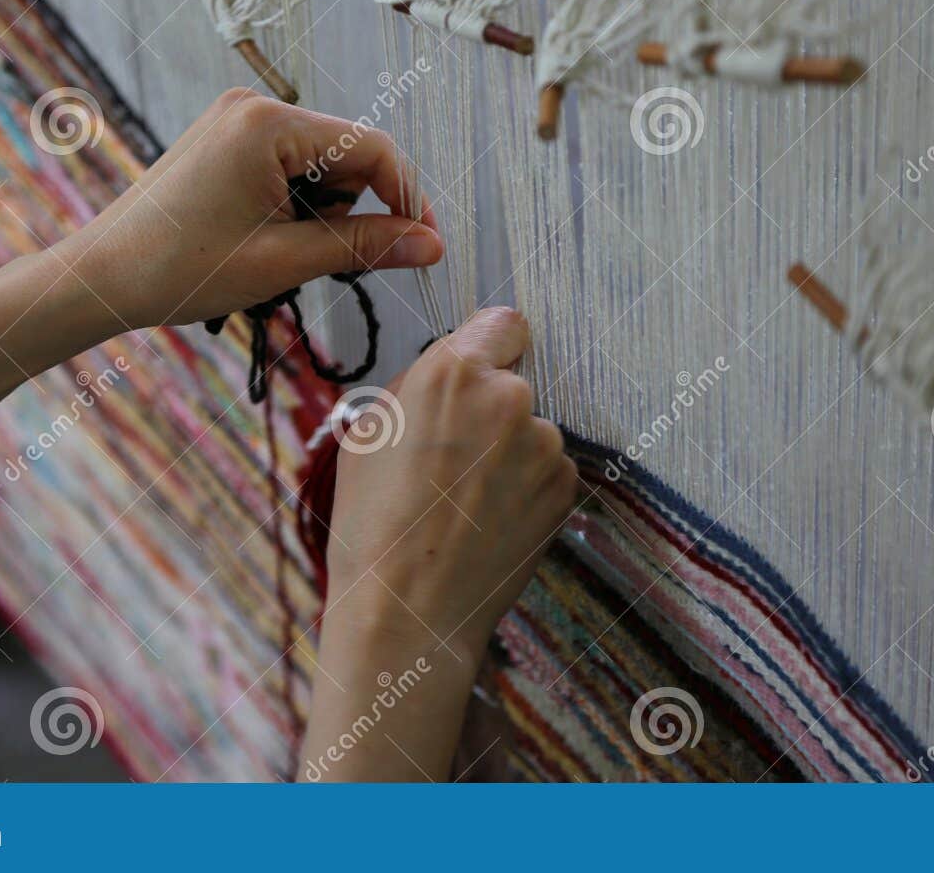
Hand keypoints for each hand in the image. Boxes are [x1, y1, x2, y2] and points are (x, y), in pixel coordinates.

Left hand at [61, 89, 442, 328]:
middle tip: (312, 259)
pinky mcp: (228, 138)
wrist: (100, 278)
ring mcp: (238, 119)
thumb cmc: (178, 270)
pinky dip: (296, 205)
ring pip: (323, 165)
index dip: (409, 197)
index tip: (426, 244)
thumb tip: (432, 244)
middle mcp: (254, 106)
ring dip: (320, 212)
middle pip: (349, 156)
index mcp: (268, 123)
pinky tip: (263, 236)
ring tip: (274, 251)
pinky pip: (292, 165)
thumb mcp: (284, 262)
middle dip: (349, 210)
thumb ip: (364, 246)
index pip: (373, 148)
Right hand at [326, 306, 578, 657]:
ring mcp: (544, 445)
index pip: (503, 323)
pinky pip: (546, 470)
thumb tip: (447, 374)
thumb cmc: (373, 524)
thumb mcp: (369, 431)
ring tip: (464, 500)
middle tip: (453, 457)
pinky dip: (525, 488)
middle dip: (490, 408)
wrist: (409, 610)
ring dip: (509, 452)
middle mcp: (510, 398)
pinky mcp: (564, 488)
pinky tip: (487, 520)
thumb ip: (418, 385)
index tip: (478, 370)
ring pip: (531, 430)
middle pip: (514, 381)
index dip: (488, 347)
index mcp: (453, 372)